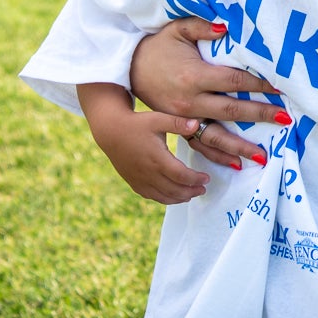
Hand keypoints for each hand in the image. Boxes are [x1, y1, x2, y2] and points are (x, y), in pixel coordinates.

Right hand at [79, 83, 245, 203]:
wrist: (111, 131)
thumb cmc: (136, 123)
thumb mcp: (158, 119)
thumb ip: (178, 123)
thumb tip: (197, 124)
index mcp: (157, 158)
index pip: (181, 175)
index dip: (195, 179)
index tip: (206, 178)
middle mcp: (149, 173)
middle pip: (174, 190)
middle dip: (191, 191)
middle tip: (203, 188)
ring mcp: (140, 180)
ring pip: (164, 196)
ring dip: (180, 198)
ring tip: (192, 194)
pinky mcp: (134, 182)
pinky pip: (152, 196)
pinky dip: (165, 199)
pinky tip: (173, 196)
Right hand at [128, 16, 286, 167]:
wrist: (128, 69)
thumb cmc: (158, 46)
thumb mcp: (177, 30)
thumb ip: (202, 27)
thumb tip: (226, 27)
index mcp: (193, 76)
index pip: (233, 81)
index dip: (258, 85)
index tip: (280, 88)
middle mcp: (189, 102)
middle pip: (231, 111)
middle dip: (259, 115)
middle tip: (285, 119)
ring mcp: (183, 119)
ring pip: (217, 136)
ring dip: (241, 147)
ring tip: (264, 156)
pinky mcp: (179, 128)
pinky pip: (200, 146)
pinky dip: (218, 156)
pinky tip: (235, 164)